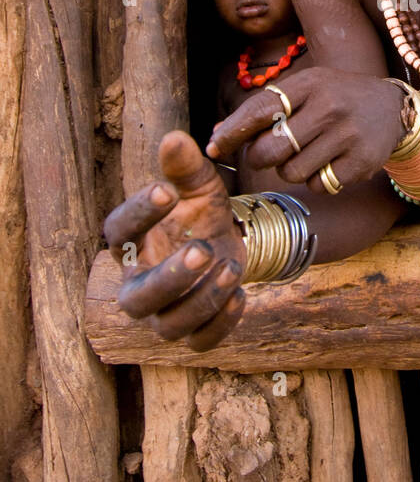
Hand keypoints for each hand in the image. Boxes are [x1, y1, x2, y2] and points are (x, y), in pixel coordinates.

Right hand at [104, 131, 246, 350]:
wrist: (227, 242)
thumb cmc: (200, 213)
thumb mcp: (199, 186)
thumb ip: (185, 168)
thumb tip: (174, 138)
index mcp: (131, 243)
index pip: (117, 233)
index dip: (137, 212)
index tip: (165, 188)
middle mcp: (138, 283)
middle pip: (137, 298)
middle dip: (169, 278)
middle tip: (202, 250)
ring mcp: (164, 314)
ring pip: (170, 325)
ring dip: (202, 299)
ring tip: (231, 265)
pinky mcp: (193, 332)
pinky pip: (200, 342)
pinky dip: (220, 324)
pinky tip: (240, 295)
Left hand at [205, 66, 404, 192]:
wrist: (393, 107)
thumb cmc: (336, 98)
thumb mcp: (306, 89)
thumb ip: (265, 109)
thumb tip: (216, 136)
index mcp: (310, 84)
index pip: (259, 110)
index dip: (231, 132)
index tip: (213, 148)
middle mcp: (329, 107)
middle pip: (270, 150)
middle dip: (260, 157)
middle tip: (268, 154)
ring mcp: (347, 135)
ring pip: (292, 173)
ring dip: (291, 170)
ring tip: (306, 155)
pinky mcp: (361, 162)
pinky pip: (318, 186)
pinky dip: (316, 181)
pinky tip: (329, 164)